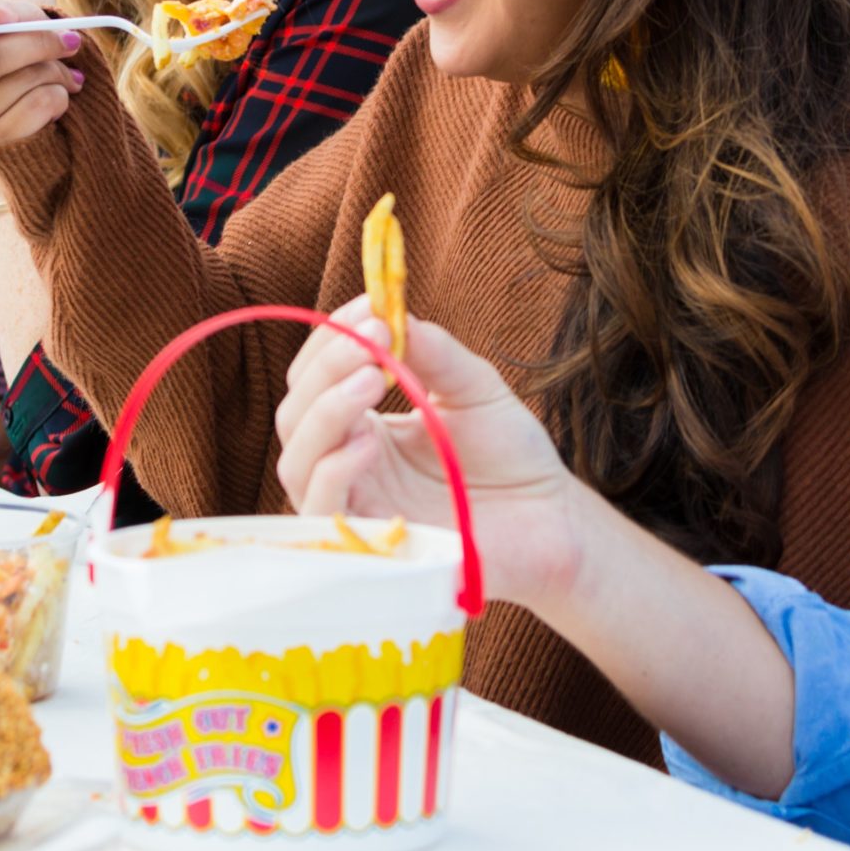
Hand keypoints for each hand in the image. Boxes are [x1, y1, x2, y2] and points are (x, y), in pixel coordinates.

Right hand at [0, 0, 83, 147]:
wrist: (27, 94)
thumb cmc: (8, 47)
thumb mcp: (5, 20)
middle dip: (39, 43)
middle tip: (70, 39)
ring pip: (25, 82)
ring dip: (57, 69)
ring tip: (60, 70)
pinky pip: (42, 105)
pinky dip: (61, 93)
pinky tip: (55, 93)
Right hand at [274, 297, 583, 612]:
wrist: (553, 518)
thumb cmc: (512, 455)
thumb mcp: (474, 388)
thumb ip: (434, 353)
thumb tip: (392, 312)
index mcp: (365, 425)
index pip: (314, 377)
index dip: (332, 338)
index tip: (369, 308)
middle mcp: (349, 464)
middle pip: (295, 414)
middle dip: (325, 368)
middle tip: (373, 340)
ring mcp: (356, 503)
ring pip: (296, 460)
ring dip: (325, 412)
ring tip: (371, 379)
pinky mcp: (369, 542)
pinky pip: (323, 510)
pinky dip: (334, 470)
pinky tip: (368, 441)